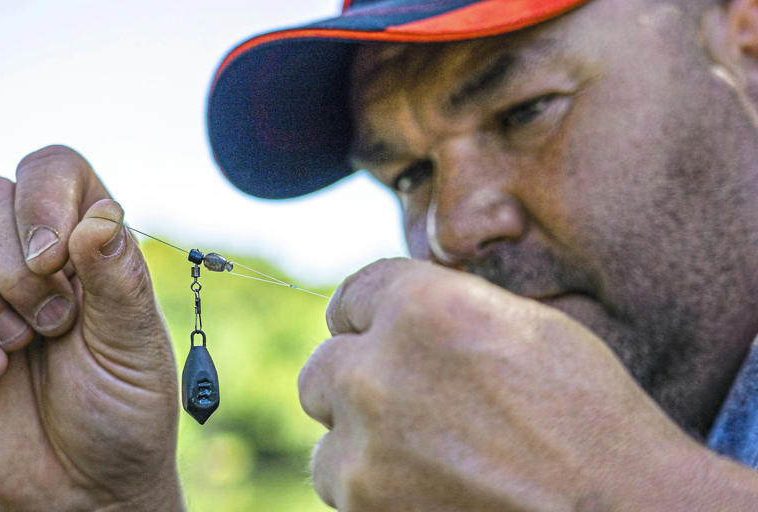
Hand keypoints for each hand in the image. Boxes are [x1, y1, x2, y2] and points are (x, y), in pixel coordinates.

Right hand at [0, 146, 181, 510]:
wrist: (86, 486)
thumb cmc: (126, 411)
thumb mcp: (136, 347)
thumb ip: (118, 280)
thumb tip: (100, 216)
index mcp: (92, 249)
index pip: (56, 170)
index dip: (44, 199)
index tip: (56, 260)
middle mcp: (33, 258)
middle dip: (13, 266)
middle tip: (54, 325)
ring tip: (19, 351)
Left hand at [300, 258, 712, 510]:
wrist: (623, 508)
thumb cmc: (586, 412)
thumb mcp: (519, 324)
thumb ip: (437, 307)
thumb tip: (389, 316)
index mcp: (419, 308)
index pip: (351, 296)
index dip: (369, 316)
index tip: (380, 334)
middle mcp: (376, 373)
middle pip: (322, 368)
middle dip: (357, 378)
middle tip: (407, 400)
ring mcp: (364, 451)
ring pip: (328, 438)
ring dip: (360, 442)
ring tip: (427, 453)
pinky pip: (342, 489)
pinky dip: (373, 488)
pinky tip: (430, 487)